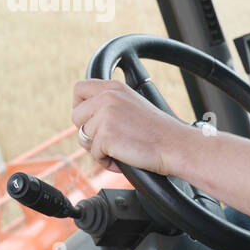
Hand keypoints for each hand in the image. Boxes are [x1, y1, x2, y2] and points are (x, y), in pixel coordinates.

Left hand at [71, 79, 191, 175]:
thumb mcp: (131, 104)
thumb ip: (109, 103)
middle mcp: (107, 97)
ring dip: (98, 149)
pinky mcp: (105, 135)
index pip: (79, 89)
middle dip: (87, 131)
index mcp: (113, 87)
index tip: (88, 118)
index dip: (79, 106)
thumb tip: (86, 115)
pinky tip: (123, 158)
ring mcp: (105, 115)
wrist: (174, 145)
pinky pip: (94, 154)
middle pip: (76, 116)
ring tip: (119, 150)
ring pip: (84, 137)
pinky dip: (106, 161)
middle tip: (106, 139)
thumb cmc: (157, 130)